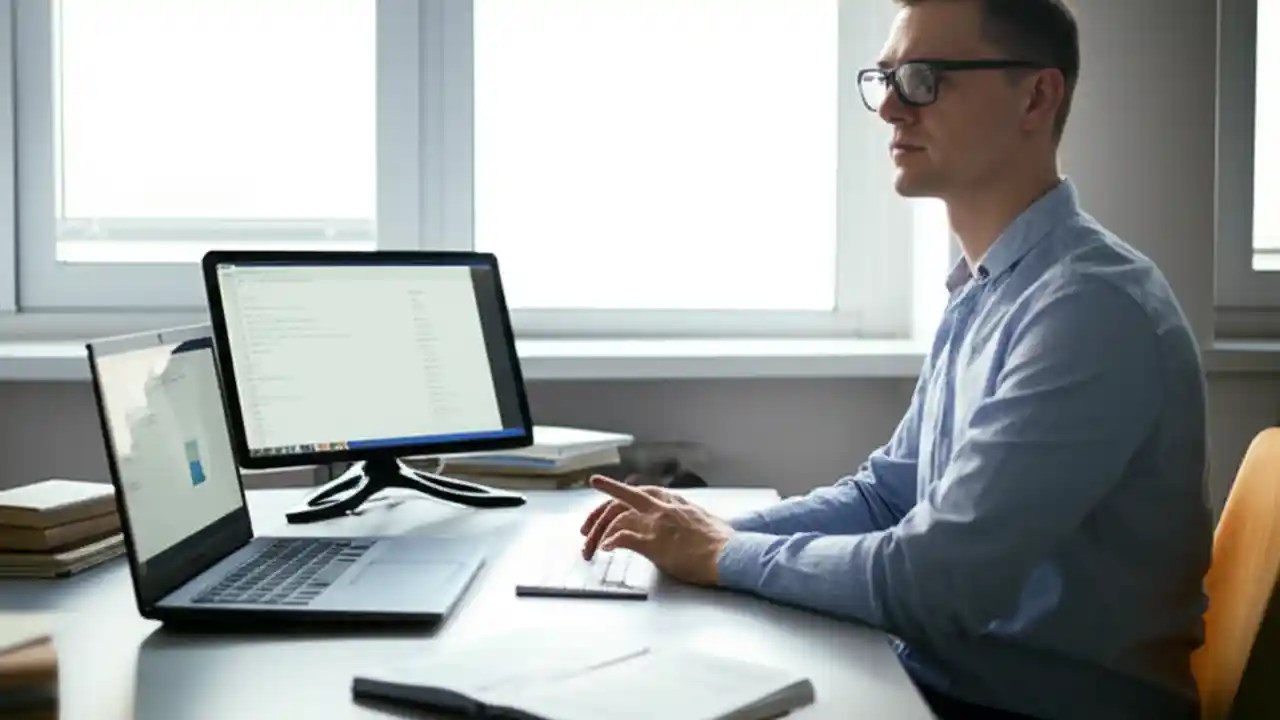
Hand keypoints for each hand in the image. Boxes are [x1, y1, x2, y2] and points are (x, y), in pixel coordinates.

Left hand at [580, 475, 733, 585]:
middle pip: (622, 499)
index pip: (638, 490)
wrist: (731, 554)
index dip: (616, 490)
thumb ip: (684, 520)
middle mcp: (662, 508)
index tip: (599, 488)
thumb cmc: (722, 543)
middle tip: (585, 528)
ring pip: (617, 518)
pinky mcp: (654, 543)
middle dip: (598, 512)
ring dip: (599, 534)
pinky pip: (623, 538)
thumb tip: (678, 528)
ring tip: (589, 547)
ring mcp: (657, 524)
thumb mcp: (702, 521)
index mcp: (673, 502)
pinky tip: (606, 549)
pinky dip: (611, 542)